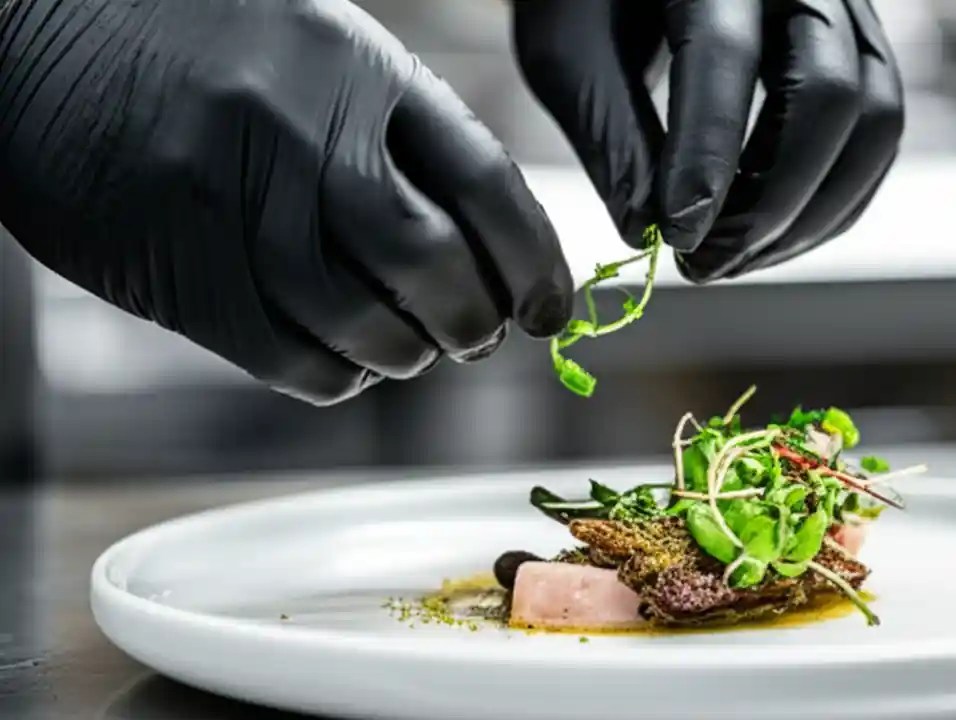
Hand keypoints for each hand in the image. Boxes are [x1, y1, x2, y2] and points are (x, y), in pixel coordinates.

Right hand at [0, 0, 571, 404]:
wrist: (41, 25)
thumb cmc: (199, 37)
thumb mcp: (318, 47)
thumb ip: (397, 134)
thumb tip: (487, 251)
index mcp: (356, 68)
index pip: (488, 185)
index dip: (536, 264)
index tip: (553, 310)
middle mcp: (300, 133)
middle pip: (432, 266)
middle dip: (476, 322)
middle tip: (481, 336)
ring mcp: (231, 202)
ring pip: (361, 324)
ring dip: (406, 356)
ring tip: (412, 349)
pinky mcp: (173, 270)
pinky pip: (285, 358)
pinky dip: (335, 377)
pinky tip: (344, 362)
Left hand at [514, 0, 903, 281]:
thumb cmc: (594, 0)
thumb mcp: (568, 51)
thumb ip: (609, 136)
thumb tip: (646, 232)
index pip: (726, 56)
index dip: (707, 158)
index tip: (676, 239)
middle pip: (828, 93)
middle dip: (770, 203)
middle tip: (703, 264)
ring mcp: (847, 9)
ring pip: (874, 120)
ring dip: (809, 215)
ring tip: (731, 260)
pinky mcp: (862, 48)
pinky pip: (877, 135)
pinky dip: (831, 204)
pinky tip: (766, 239)